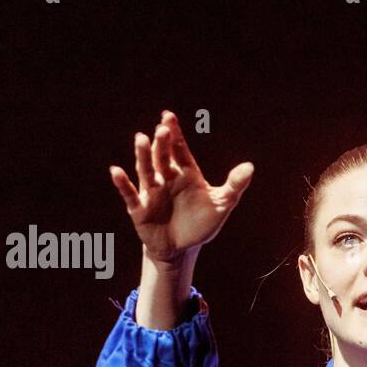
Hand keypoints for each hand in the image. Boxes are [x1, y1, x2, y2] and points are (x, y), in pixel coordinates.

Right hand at [108, 110, 253, 262]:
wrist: (182, 249)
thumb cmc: (201, 224)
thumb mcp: (222, 205)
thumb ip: (234, 186)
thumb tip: (250, 167)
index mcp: (186, 174)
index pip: (179, 151)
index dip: (175, 134)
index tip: (169, 117)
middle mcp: (167, 179)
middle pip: (163, 157)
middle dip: (162, 143)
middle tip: (162, 129)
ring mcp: (152, 193)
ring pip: (146, 171)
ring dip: (143, 156)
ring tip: (141, 139)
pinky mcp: (139, 209)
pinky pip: (130, 194)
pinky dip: (123, 183)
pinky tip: (116, 171)